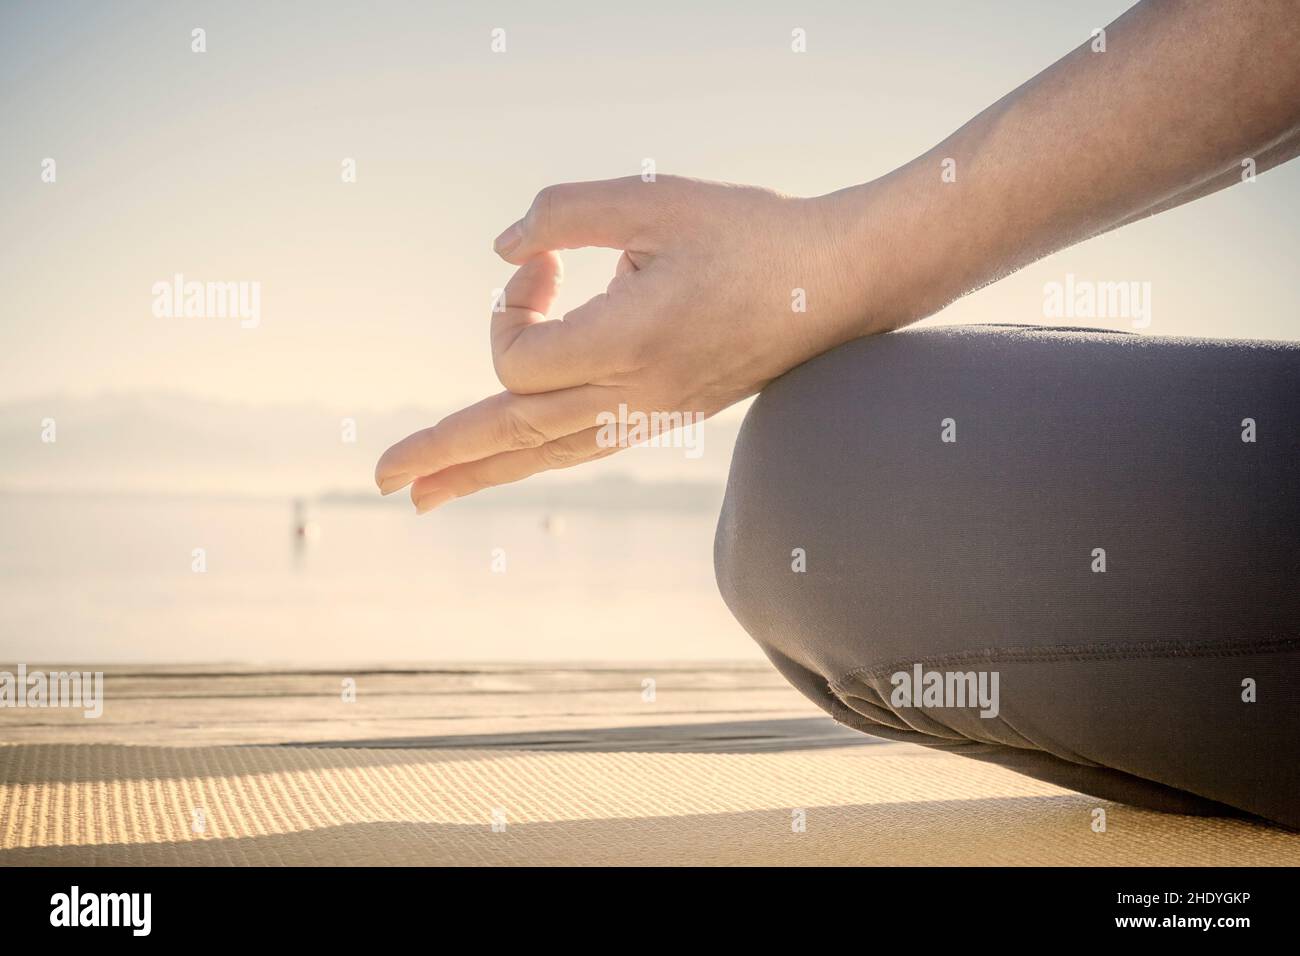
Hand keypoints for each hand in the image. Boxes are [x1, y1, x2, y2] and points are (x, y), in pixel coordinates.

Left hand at [374, 175, 870, 511]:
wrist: (837, 285)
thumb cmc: (749, 233)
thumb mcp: (652, 198)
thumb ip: (564, 213)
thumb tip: (504, 251)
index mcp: (634, 342)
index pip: (521, 360)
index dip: (507, 309)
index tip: (543, 264)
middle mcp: (638, 394)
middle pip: (515, 435)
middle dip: (443, 453)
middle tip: (381, 482)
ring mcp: (653, 416)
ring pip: (547, 456)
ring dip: (479, 472)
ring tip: (424, 498)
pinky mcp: (665, 417)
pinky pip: (581, 449)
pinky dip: (532, 459)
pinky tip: (505, 465)